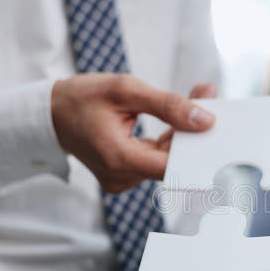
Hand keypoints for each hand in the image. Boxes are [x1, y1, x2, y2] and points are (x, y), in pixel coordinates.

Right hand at [51, 73, 215, 191]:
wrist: (51, 113)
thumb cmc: (83, 97)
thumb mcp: (126, 90)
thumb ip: (168, 105)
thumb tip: (205, 120)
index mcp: (118, 158)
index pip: (172, 165)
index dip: (198, 149)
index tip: (218, 129)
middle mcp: (121, 177)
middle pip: (172, 162)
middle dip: (192, 133)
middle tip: (209, 100)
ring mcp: (122, 180)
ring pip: (165, 160)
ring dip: (182, 135)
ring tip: (195, 101)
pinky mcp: (125, 176)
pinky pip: (155, 160)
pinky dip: (168, 141)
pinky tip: (177, 120)